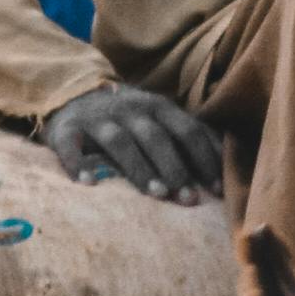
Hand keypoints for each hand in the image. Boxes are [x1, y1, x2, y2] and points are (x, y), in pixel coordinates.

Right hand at [42, 82, 226, 200]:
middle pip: (156, 137)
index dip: (204, 159)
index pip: (187, 130)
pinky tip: (87, 184)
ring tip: (156, 194)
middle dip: (175, 168)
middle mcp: (130, 108)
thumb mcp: (158, 119)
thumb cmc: (127, 119)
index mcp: (158, 106)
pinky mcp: (66, 130)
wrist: (73, 96)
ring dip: (140, 169)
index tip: (215, 190)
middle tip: (188, 199)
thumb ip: (187, 137)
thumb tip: (227, 164)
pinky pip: (70, 147)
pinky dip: (76, 164)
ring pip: (121, 142)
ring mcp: (97, 118)